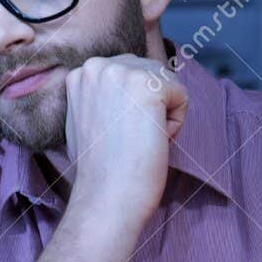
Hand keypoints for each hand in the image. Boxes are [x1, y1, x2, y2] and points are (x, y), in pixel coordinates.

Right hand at [62, 54, 186, 236]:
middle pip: (149, 74)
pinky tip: (151, 140)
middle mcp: (96, 65)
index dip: (129, 109)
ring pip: (167, 84)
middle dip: (148, 107)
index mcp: (80, 74)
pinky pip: (181, 96)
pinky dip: (175, 124)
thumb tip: (127, 92)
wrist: (106, 196)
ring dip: (161, 114)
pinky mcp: (148, 83)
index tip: (114, 135)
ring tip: (137, 140)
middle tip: (127, 140)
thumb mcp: (87, 119)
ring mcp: (121, 71)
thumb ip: (101, 96)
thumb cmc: (99, 168)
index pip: (129, 75)